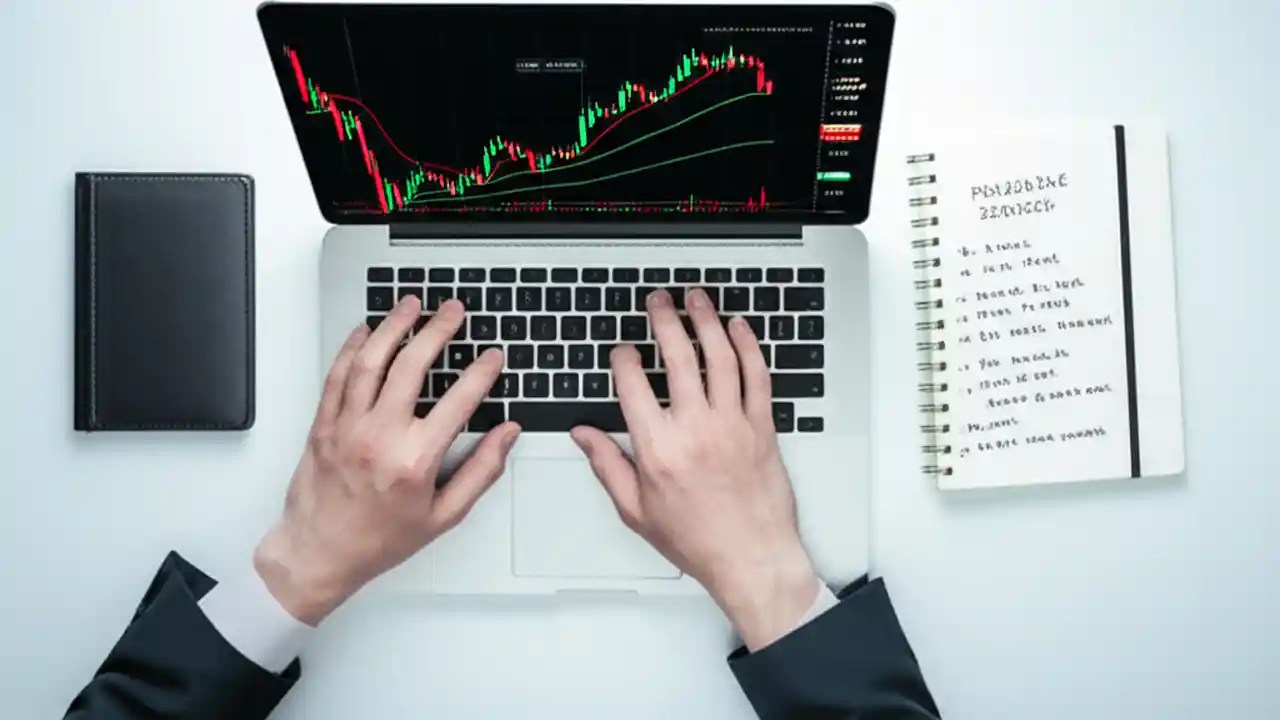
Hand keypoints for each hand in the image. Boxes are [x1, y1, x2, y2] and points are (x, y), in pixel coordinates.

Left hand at [254, 296, 519, 624]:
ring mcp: (347, 427)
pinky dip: (353, 348)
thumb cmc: (379, 540)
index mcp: (415, 461)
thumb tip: (506, 436)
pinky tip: (367, 331)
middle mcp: (379, 437)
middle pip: (411, 366)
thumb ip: (481, 471)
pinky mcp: (323, 425)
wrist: (319, 554)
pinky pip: (338, 375)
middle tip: (453, 311)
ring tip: (411, 305)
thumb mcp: (444, 516)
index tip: (493, 357)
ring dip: (393, 327)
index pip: (459, 401)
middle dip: (437, 331)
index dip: (481, 373)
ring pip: (370, 361)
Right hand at [571, 288, 818, 649]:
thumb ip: (607, 465)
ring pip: (720, 357)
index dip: (625, 359)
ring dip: (706, 321)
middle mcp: (696, 430)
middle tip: (658, 300)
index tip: (623, 350)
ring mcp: (732, 425)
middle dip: (665, 320)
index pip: (634, 384)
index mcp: (659, 449)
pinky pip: (757, 376)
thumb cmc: (698, 540)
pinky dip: (748, 346)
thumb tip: (584, 435)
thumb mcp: (636, 509)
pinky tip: (738, 329)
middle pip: (678, 357)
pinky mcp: (762, 427)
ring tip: (696, 299)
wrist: (751, 558)